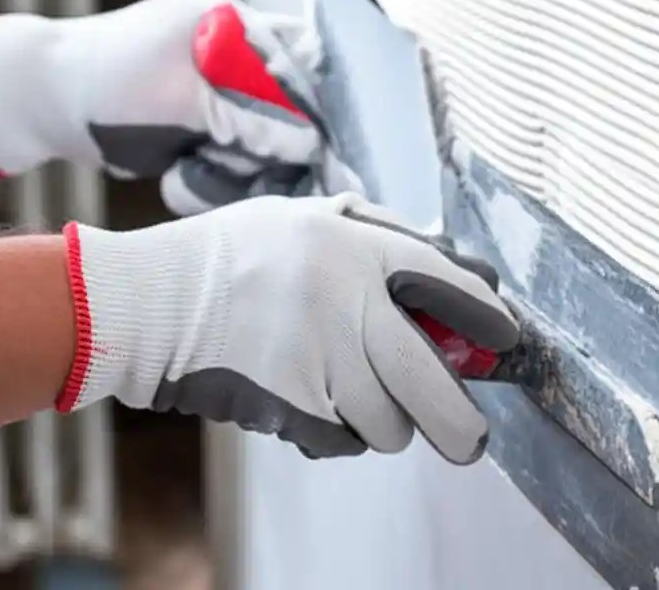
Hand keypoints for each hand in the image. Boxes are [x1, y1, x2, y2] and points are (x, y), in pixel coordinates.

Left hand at [0, 0, 334, 214]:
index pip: (300, 56)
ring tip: (194, 170)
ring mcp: (216, 86)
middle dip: (272, 143)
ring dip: (238, 164)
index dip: (315, 100)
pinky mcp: (202, 119)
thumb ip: (251, 124)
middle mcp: (230, 51)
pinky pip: (233, 152)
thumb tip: (309, 145)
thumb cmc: (105, 88)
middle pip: (287, 103)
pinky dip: (216, 171)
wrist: (39, 103)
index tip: (319, 145)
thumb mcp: (184, 104)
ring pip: (262, 136)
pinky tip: (186, 175)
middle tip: (246, 166)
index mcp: (229, 23)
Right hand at [56, 193, 518, 463]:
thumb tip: (440, 254)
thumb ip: (372, 232)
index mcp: (355, 250)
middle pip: (432, 381)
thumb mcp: (305, 218)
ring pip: (391, 424)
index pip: (447, 281)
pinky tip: (322, 406)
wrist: (152, 303)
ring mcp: (320, 360)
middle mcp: (347, 306)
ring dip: (390, 424)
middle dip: (463, 424)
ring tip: (366, 403)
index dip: (486, 314)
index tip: (506, 337)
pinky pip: (345, 440)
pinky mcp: (292, 405)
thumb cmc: (230, 255)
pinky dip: (343, 434)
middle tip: (470, 440)